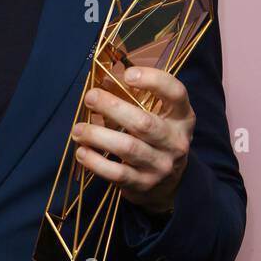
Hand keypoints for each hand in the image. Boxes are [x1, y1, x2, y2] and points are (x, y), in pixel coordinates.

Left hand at [70, 65, 194, 214]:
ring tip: (78, 129)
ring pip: (127, 148)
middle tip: (90, 97)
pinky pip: (117, 173)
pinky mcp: (144, 184)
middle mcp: (175, 141)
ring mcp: (161, 165)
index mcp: (182, 117)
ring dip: (97, 136)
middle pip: (143, 123)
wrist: (167, 185)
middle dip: (112, 107)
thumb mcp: (159, 117)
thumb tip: (103, 80)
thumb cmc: (156, 140)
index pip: (175, 93)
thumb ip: (137, 99)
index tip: (127, 75)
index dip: (153, 80)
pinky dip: (95, 162)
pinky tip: (81, 152)